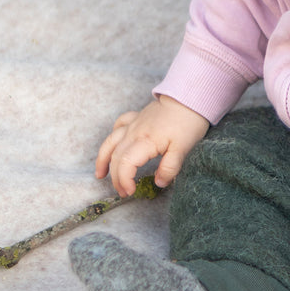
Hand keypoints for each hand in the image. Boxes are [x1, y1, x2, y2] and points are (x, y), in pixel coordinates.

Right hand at [95, 95, 209, 196]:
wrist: (189, 97)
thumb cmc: (188, 123)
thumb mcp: (183, 149)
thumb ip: (170, 168)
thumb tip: (159, 182)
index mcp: (144, 142)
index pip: (125, 164)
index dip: (124, 180)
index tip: (131, 192)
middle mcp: (133, 133)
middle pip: (116, 158)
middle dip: (116, 178)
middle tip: (124, 193)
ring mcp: (133, 124)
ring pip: (110, 142)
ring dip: (103, 159)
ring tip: (100, 175)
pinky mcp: (136, 117)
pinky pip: (118, 127)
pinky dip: (113, 138)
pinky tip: (113, 146)